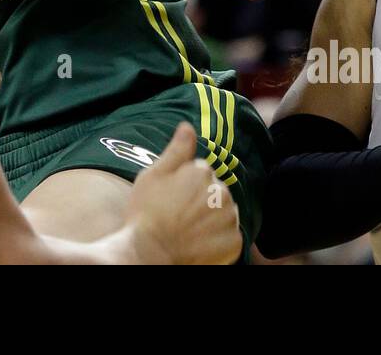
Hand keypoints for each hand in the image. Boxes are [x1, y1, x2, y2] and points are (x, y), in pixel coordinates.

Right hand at [126, 123, 240, 264]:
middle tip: (177, 215)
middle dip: (201, 200)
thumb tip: (188, 125)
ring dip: (211, 218)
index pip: (200, 173)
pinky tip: (198, 242)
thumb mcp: (153, 175)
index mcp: (202, 172)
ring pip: (223, 212)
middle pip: (215, 191)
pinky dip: (217, 239)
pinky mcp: (234, 242)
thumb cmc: (146, 213)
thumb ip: (176, 149)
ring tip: (187, 230)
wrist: (149, 254)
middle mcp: (221, 192)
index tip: (171, 199)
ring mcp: (229, 218)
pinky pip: (229, 235)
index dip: (184, 186)